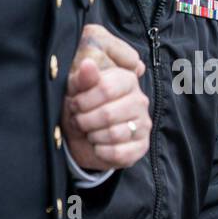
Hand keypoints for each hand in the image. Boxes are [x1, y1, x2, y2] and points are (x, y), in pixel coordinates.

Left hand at [64, 25, 149, 169]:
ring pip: (114, 134)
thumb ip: (83, 78)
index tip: (74, 104)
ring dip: (93, 136)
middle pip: (108, 114)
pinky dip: (102, 152)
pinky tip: (97, 146)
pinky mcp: (141, 146)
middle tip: (78, 121)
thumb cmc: (82, 108)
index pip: (106, 88)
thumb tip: (88, 64)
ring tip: (88, 132)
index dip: (83, 100)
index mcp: (126, 80)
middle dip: (85, 121)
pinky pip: (119, 153)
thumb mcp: (76, 90)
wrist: (83, 136)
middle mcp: (139, 100)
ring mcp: (143, 124)